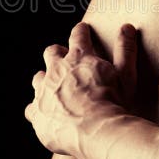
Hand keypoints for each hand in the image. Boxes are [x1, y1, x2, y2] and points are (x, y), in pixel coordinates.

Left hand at [25, 22, 137, 154]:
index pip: (78, 36)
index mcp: (79, 57)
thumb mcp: (125, 74)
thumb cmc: (113, 103)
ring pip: (38, 78)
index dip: (81, 31)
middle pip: (51, 53)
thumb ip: (125, 50)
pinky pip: (31, 109)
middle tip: (64, 58)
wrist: (95, 131)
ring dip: (45, 80)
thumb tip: (127, 28)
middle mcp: (57, 69)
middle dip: (57, 53)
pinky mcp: (37, 113)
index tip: (82, 29)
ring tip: (53, 87)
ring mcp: (44, 91)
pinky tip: (45, 115)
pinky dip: (38, 110)